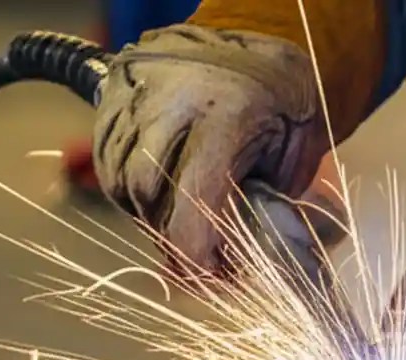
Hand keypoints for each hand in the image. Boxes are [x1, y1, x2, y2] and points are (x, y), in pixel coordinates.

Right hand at [94, 25, 324, 271]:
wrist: (252, 39)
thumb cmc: (284, 99)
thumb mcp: (296, 152)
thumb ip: (270, 206)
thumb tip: (244, 265)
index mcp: (224, 111)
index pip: (190, 199)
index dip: (196, 250)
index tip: (209, 274)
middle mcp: (168, 100)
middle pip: (147, 194)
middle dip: (172, 235)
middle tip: (200, 257)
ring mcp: (133, 95)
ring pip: (121, 181)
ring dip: (150, 214)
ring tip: (186, 221)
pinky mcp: (109, 98)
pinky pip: (109, 161)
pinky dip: (132, 189)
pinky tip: (163, 194)